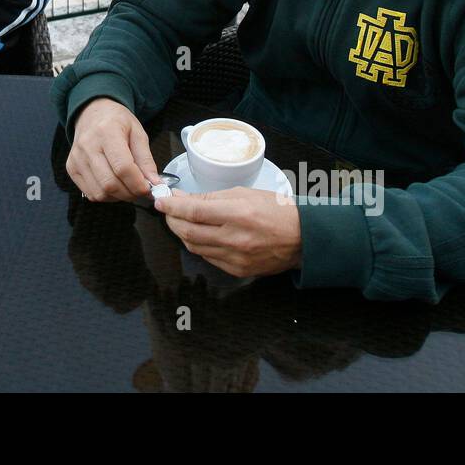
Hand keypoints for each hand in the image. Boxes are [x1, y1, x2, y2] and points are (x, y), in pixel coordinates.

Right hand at [66, 97, 158, 201]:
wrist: (92, 113)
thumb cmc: (117, 122)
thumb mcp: (138, 133)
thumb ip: (146, 159)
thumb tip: (154, 183)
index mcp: (107, 132)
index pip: (122, 167)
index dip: (138, 183)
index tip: (148, 188)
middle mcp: (88, 146)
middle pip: (110, 183)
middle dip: (130, 193)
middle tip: (140, 190)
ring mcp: (77, 158)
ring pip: (100, 193)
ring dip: (118, 197)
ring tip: (128, 187)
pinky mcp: (71, 168)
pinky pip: (90, 193)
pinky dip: (106, 196)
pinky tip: (114, 185)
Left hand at [153, 187, 301, 276]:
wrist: (303, 238)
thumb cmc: (276, 210)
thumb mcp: (243, 193)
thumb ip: (210, 198)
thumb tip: (182, 198)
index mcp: (238, 214)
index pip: (193, 212)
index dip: (172, 207)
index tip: (161, 201)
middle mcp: (235, 238)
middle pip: (188, 232)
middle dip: (172, 220)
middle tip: (168, 210)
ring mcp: (236, 258)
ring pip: (195, 247)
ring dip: (182, 233)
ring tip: (180, 221)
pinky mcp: (238, 270)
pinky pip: (208, 258)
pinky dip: (198, 246)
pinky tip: (199, 235)